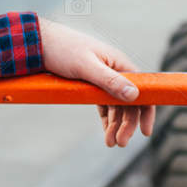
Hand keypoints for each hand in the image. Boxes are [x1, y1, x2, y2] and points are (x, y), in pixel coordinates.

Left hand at [37, 17, 155, 147]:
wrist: (39, 43)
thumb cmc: (64, 49)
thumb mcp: (86, 66)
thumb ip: (110, 80)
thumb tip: (134, 95)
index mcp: (120, 64)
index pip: (143, 90)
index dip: (146, 112)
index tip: (145, 131)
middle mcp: (116, 72)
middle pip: (129, 103)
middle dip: (127, 124)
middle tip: (120, 142)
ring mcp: (104, 79)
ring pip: (117, 106)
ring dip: (116, 125)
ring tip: (111, 142)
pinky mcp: (92, 86)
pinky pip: (104, 105)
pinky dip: (106, 119)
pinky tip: (106, 132)